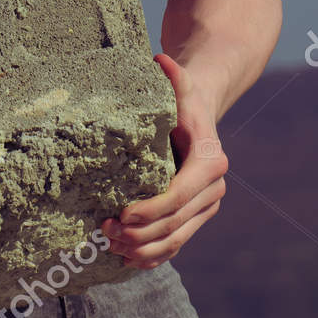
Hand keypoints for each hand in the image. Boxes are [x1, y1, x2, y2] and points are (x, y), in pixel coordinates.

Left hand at [100, 52, 226, 269]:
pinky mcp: (194, 218)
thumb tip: (161, 59)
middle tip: (105, 230)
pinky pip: (175, 245)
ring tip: (109, 243)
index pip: (178, 196)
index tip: (120, 214)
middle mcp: (213, 190)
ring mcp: (205, 207)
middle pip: (174, 224)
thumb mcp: (180, 86)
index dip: (149, 210)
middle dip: (138, 234)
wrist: (198, 114)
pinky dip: (152, 257)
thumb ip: (175, 76)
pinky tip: (127, 259)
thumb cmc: (183, 100)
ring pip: (174, 241)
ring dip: (141, 249)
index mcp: (210, 163)